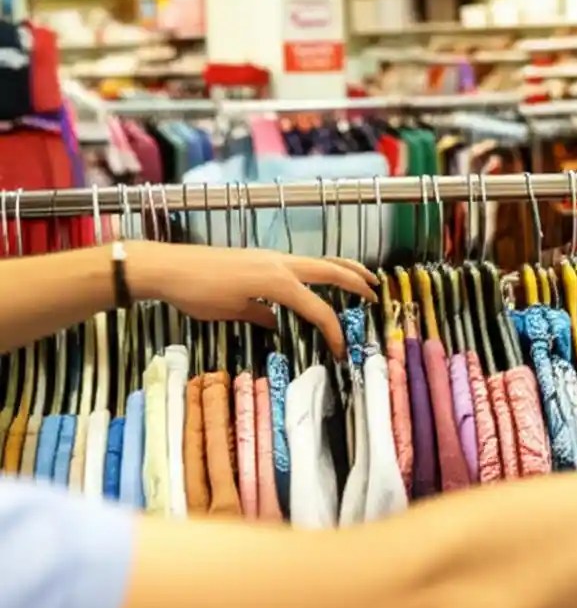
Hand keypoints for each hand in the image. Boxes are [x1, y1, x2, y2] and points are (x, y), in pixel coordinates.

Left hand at [126, 242, 377, 358]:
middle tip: (375, 294)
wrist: (169, 266)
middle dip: (357, 282)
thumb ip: (261, 316)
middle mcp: (282, 265)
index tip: (341, 350)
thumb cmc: (197, 292)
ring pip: (318, 261)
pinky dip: (320, 269)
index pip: (319, 309)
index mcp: (279, 282)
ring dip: (343, 269)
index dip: (334, 331)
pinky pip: (301, 262)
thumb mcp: (231, 312)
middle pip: (331, 270)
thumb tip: (278, 321)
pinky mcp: (262, 257)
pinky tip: (318, 281)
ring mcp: (272, 257)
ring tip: (361, 278)